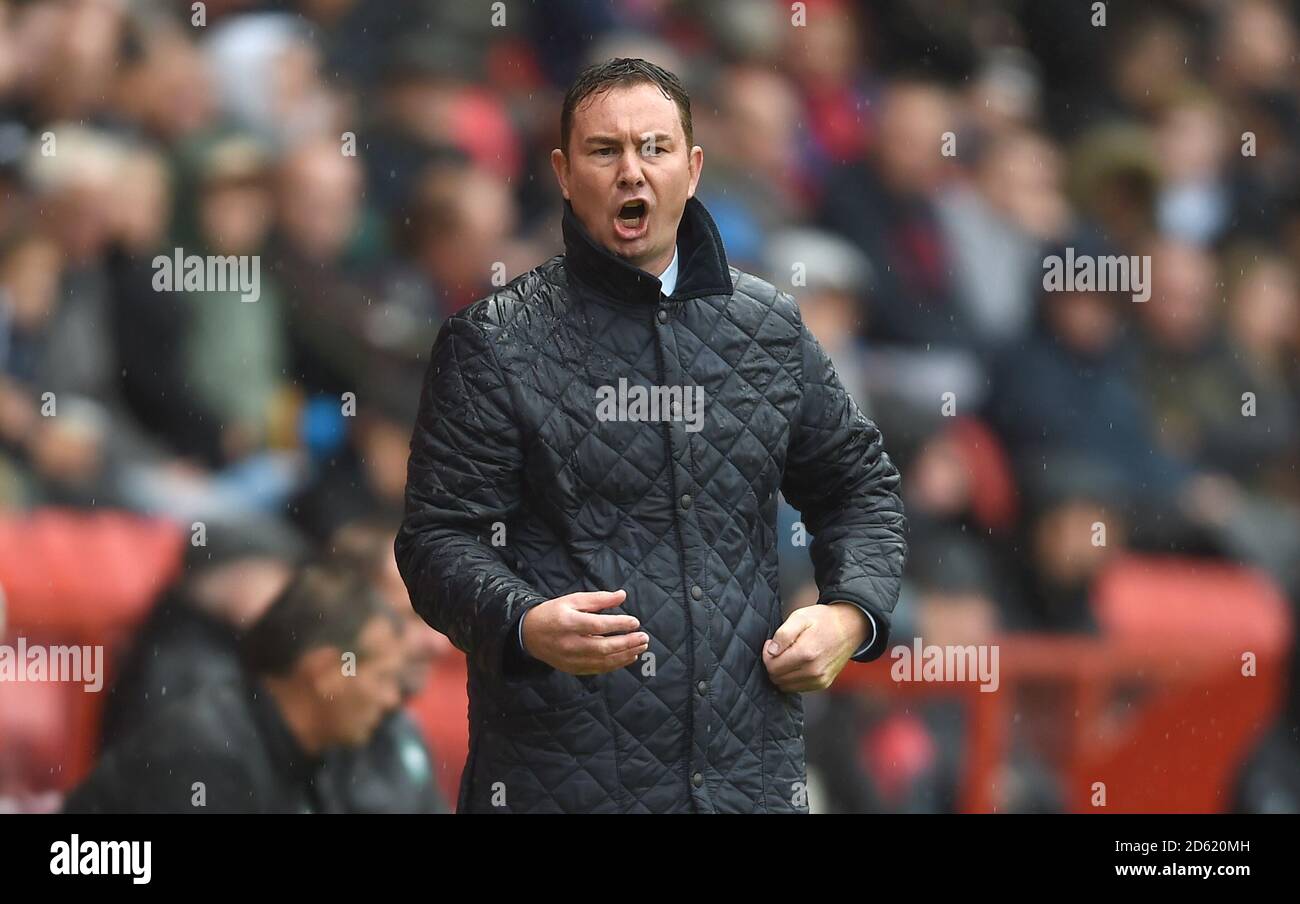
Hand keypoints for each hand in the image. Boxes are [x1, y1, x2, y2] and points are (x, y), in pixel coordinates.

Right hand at [521, 588, 648, 674]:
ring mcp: (570, 659)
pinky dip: (615, 664)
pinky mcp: (572, 668)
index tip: (635, 622)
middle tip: (644, 638)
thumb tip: (622, 595)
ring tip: (640, 647)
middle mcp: (569, 643)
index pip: (598, 625)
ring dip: (625, 655)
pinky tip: (628, 657)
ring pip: (602, 661)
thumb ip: (599, 599)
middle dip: (627, 643)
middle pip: (603, 647)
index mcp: (568, 622)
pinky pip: (598, 669)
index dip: (618, 624)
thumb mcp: (573, 599)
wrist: (528, 634)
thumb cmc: (553, 613)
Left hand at [763, 602, 868, 692]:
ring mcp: (819, 679)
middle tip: (780, 649)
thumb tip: (771, 651)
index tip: (772, 644)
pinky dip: (792, 678)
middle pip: (777, 678)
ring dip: (782, 673)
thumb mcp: (800, 617)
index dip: (767, 655)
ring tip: (790, 655)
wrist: (850, 626)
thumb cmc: (823, 620)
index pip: (772, 666)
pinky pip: (798, 688)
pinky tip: (798, 663)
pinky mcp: (823, 683)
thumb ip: (783, 634)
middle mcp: (813, 671)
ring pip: (786, 686)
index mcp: (806, 653)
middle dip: (773, 664)